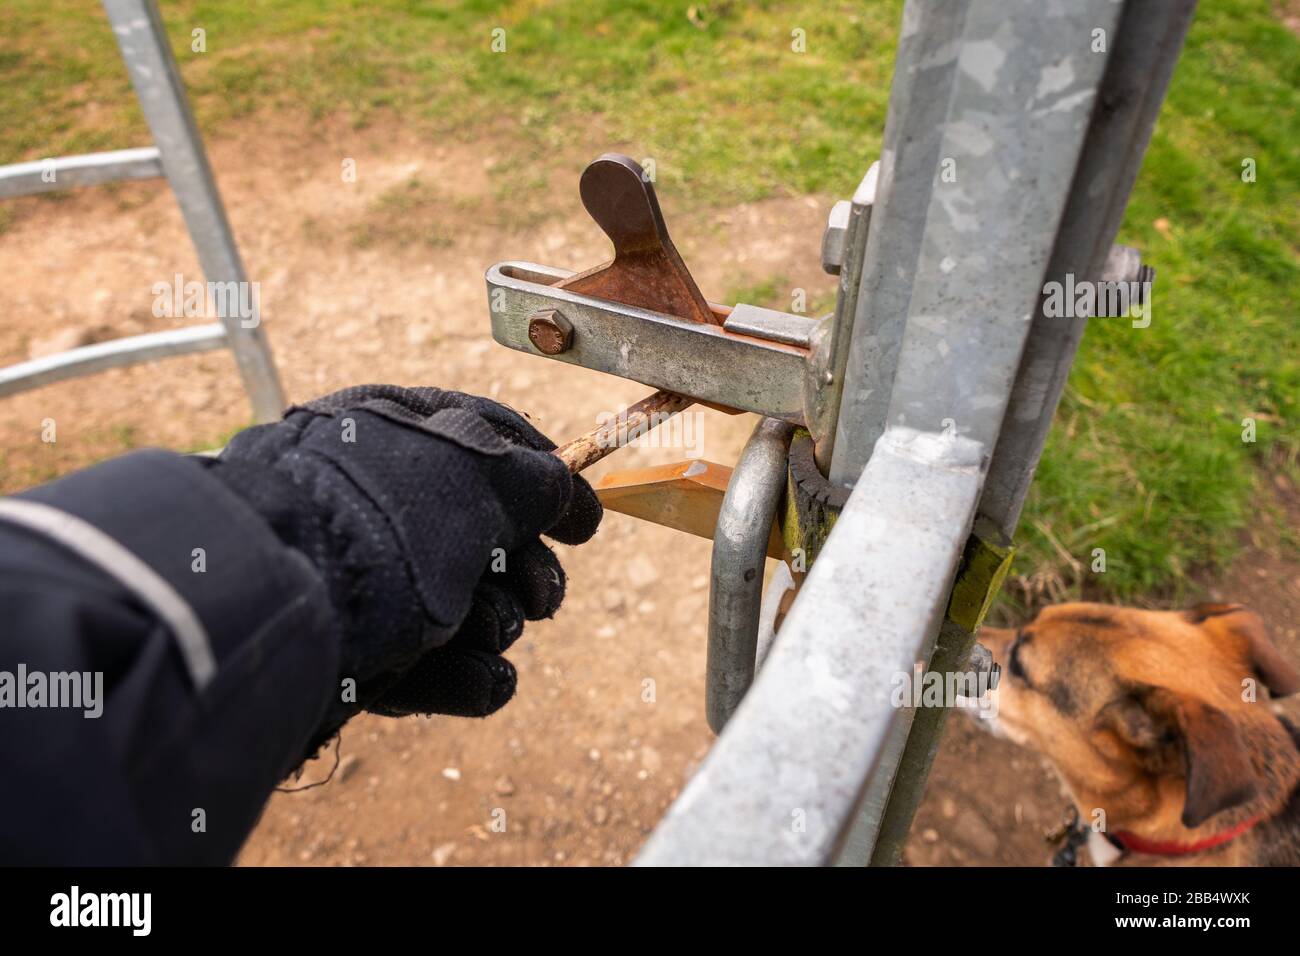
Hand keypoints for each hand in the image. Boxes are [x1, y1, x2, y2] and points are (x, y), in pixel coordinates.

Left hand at [206, 385, 600, 742]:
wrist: (275, 605)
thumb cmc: (381, 518)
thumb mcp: (477, 477)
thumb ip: (533, 478)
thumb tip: (558, 483)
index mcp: (396, 427)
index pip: (487, 439)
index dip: (546, 480)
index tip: (585, 526)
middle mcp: (379, 498)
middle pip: (482, 534)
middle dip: (526, 570)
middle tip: (545, 599)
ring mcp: (364, 577)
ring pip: (462, 603)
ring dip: (493, 622)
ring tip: (487, 630)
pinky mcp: (356, 650)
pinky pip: (431, 662)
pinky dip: (463, 675)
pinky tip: (482, 679)